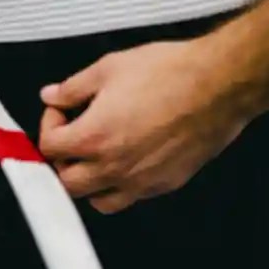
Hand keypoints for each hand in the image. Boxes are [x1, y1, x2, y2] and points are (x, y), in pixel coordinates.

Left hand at [37, 39, 249, 213]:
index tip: (63, 110)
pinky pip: (130, 198)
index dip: (50, 125)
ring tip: (96, 154)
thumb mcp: (108, 68)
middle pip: (67, 182)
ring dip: (89, 181)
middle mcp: (114, 167)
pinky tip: (126, 160)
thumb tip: (50, 96)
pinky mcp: (165, 184)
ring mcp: (141, 180)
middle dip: (63, 159)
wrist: (219, 84)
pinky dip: (119, 186)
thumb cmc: (168, 72)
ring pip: (97, 200)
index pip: (49, 148)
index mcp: (93, 137)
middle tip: (74, 135)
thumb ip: (72, 88)